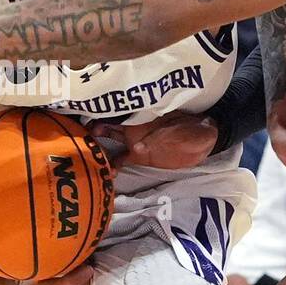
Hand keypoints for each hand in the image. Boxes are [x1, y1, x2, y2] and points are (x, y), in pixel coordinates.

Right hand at [91, 112, 215, 169]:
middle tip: (81, 136)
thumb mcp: (182, 130)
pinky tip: (106, 173)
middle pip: (108, 124)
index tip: (87, 115)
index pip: (119, 110)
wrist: (204, 141)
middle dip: (93, 127)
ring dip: (98, 145)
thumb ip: (164, 136)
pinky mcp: (139, 156)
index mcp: (143, 116)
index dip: (102, 111)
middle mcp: (134, 126)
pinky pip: (121, 160)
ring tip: (87, 154)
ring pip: (110, 140)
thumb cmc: (193, 129)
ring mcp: (135, 141)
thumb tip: (137, 147)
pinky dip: (112, 165)